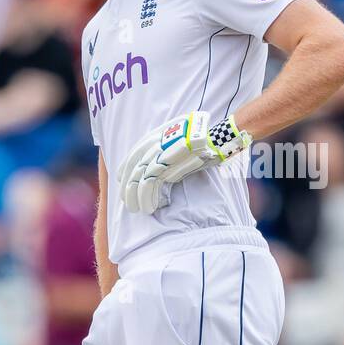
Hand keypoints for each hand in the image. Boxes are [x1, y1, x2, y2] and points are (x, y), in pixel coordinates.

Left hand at [118, 112, 251, 214]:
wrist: (221, 138)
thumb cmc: (204, 143)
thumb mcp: (181, 141)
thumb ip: (166, 151)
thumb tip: (154, 172)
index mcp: (158, 134)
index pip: (134, 153)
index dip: (125, 169)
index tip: (121, 182)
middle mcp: (157, 141)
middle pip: (134, 167)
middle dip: (127, 188)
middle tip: (127, 203)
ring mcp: (163, 152)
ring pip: (140, 177)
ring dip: (136, 197)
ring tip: (137, 209)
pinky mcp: (171, 164)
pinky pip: (152, 183)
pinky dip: (147, 197)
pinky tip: (149, 207)